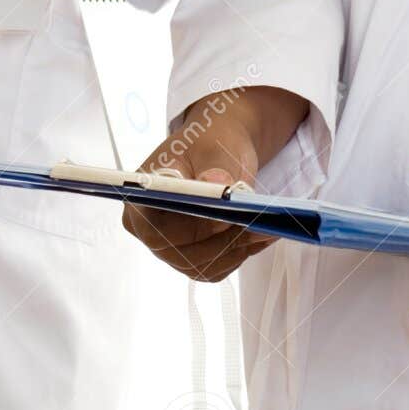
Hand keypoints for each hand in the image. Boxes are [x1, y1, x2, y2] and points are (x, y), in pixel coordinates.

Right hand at [122, 86, 307, 282]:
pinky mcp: (192, 256)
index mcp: (141, 196)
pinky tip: (261, 235)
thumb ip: (215, 165)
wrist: (220, 149)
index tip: (224, 216)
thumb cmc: (210, 141)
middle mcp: (148, 227)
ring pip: (202, 265)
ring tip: (266, 228)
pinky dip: (240, 254)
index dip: (189, 227)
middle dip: (222, 241)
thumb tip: (216, 185)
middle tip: (259, 225)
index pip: (155, 227)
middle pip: (181, 252)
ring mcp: (170, 246)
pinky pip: (216, 268)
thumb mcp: (214, 145)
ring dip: (236, 250)